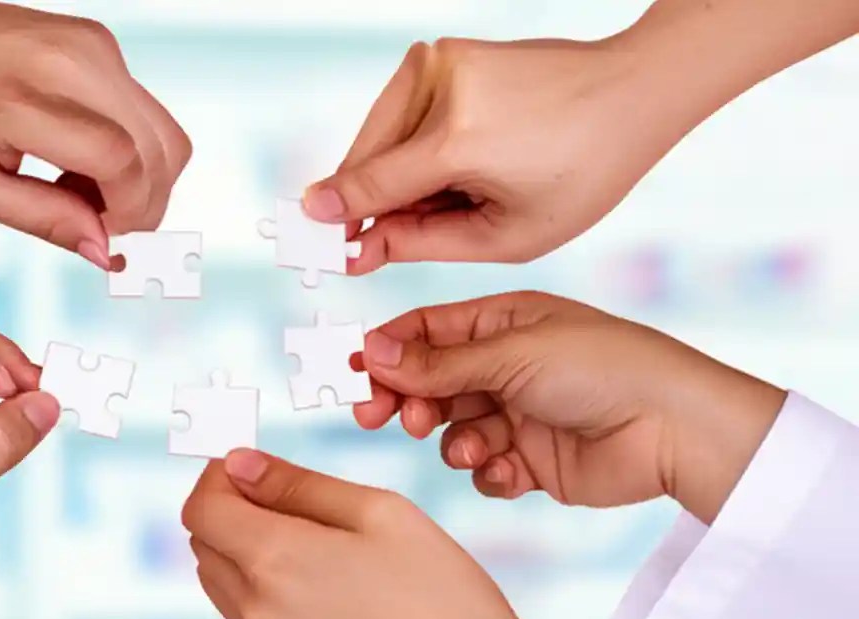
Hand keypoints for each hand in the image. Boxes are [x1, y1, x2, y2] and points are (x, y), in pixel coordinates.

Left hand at [0, 0, 190, 267]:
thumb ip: (42, 220)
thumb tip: (106, 252)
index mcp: (22, 98)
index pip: (121, 160)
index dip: (129, 213)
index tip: (106, 239)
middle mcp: (69, 60)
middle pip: (161, 147)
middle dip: (146, 204)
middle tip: (99, 225)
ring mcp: (91, 44)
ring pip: (165, 131)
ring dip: (141, 179)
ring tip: (80, 191)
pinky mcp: (99, 40)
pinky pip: (144, 111)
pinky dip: (129, 149)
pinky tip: (76, 159)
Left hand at [183, 450, 612, 618]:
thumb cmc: (440, 593)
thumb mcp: (377, 511)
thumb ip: (298, 484)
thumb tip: (239, 463)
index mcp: (275, 560)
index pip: (202, 508)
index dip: (217, 476)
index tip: (251, 464)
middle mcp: (258, 610)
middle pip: (205, 544)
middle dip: (230, 507)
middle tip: (287, 492)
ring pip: (222, 582)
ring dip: (243, 548)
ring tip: (310, 536)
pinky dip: (264, 587)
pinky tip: (322, 579)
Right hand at [305, 0, 858, 271]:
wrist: (629, 92)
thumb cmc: (581, 171)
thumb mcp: (509, 233)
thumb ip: (422, 241)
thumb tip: (358, 248)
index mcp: (460, 140)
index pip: (373, 185)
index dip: (339, 218)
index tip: (307, 236)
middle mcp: (440, 87)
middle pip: (368, 158)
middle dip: (369, 201)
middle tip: (372, 241)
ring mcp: (438, 60)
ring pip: (378, 133)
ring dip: (391, 173)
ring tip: (446, 195)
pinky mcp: (441, 51)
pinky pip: (400, 110)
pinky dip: (409, 143)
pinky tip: (449, 164)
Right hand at [356, 291, 785, 522]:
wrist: (673, 428)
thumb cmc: (604, 368)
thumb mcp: (512, 354)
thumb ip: (438, 362)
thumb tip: (372, 351)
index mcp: (501, 322)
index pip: (425, 331)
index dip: (387, 352)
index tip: (355, 375)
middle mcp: (505, 366)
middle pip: (429, 384)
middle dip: (407, 401)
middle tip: (382, 418)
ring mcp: (518, 414)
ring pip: (452, 432)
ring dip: (454, 442)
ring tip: (478, 446)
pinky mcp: (533, 461)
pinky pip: (485, 470)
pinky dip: (490, 473)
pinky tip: (511, 470)